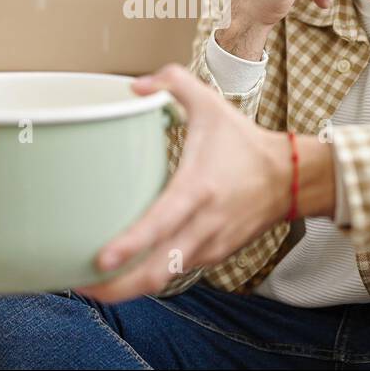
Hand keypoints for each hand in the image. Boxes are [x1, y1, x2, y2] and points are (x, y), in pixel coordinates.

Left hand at [73, 64, 292, 303]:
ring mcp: (209, 246)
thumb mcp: (211, 104)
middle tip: (79, 285)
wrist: (290, 178)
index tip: (99, 259)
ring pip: (163, 278)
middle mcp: (203, 224)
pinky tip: (125, 273)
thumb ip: (173, 83)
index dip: (129, 245)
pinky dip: (148, 277)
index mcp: (198, 188)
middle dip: (117, 287)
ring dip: (128, 287)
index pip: (160, 223)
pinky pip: (174, 272)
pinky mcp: (212, 256)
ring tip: (92, 285)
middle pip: (156, 272)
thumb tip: (135, 86)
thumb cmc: (246, 143)